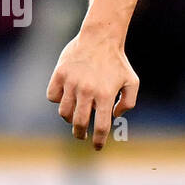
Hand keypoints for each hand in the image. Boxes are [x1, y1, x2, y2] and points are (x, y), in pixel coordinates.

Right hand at [46, 31, 139, 149]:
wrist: (100, 37)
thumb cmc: (118, 62)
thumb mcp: (132, 82)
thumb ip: (128, 103)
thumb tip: (114, 117)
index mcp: (105, 96)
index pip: (100, 127)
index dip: (97, 141)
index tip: (96, 147)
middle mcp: (87, 91)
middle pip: (78, 123)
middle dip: (80, 134)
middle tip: (81, 135)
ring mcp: (71, 83)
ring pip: (63, 112)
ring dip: (68, 118)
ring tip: (75, 116)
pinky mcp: (59, 74)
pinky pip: (52, 96)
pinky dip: (57, 100)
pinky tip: (65, 98)